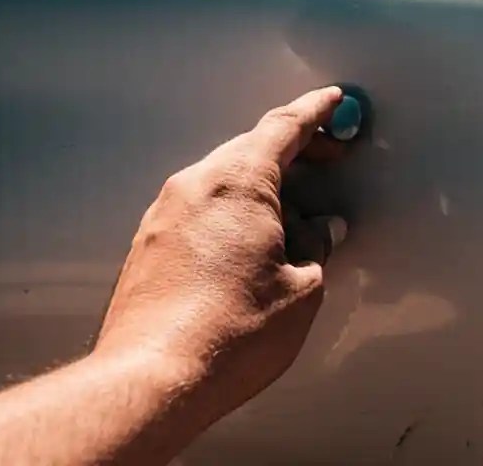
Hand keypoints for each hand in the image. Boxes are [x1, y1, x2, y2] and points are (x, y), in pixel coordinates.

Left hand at [95, 86, 348, 419]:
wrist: (152, 380)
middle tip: (329, 156)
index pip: (283, 127)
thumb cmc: (227, 336)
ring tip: (296, 216)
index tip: (333, 102)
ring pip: (222, 180)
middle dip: (293, 150)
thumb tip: (318, 234)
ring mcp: (164, 215)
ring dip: (262, 187)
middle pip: (251, 149)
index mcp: (238, 182)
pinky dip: (232, 213)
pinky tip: (252, 244)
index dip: (315, 113)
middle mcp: (194, 186)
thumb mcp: (302, 290)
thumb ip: (315, 249)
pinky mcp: (148, 246)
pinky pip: (199, 210)